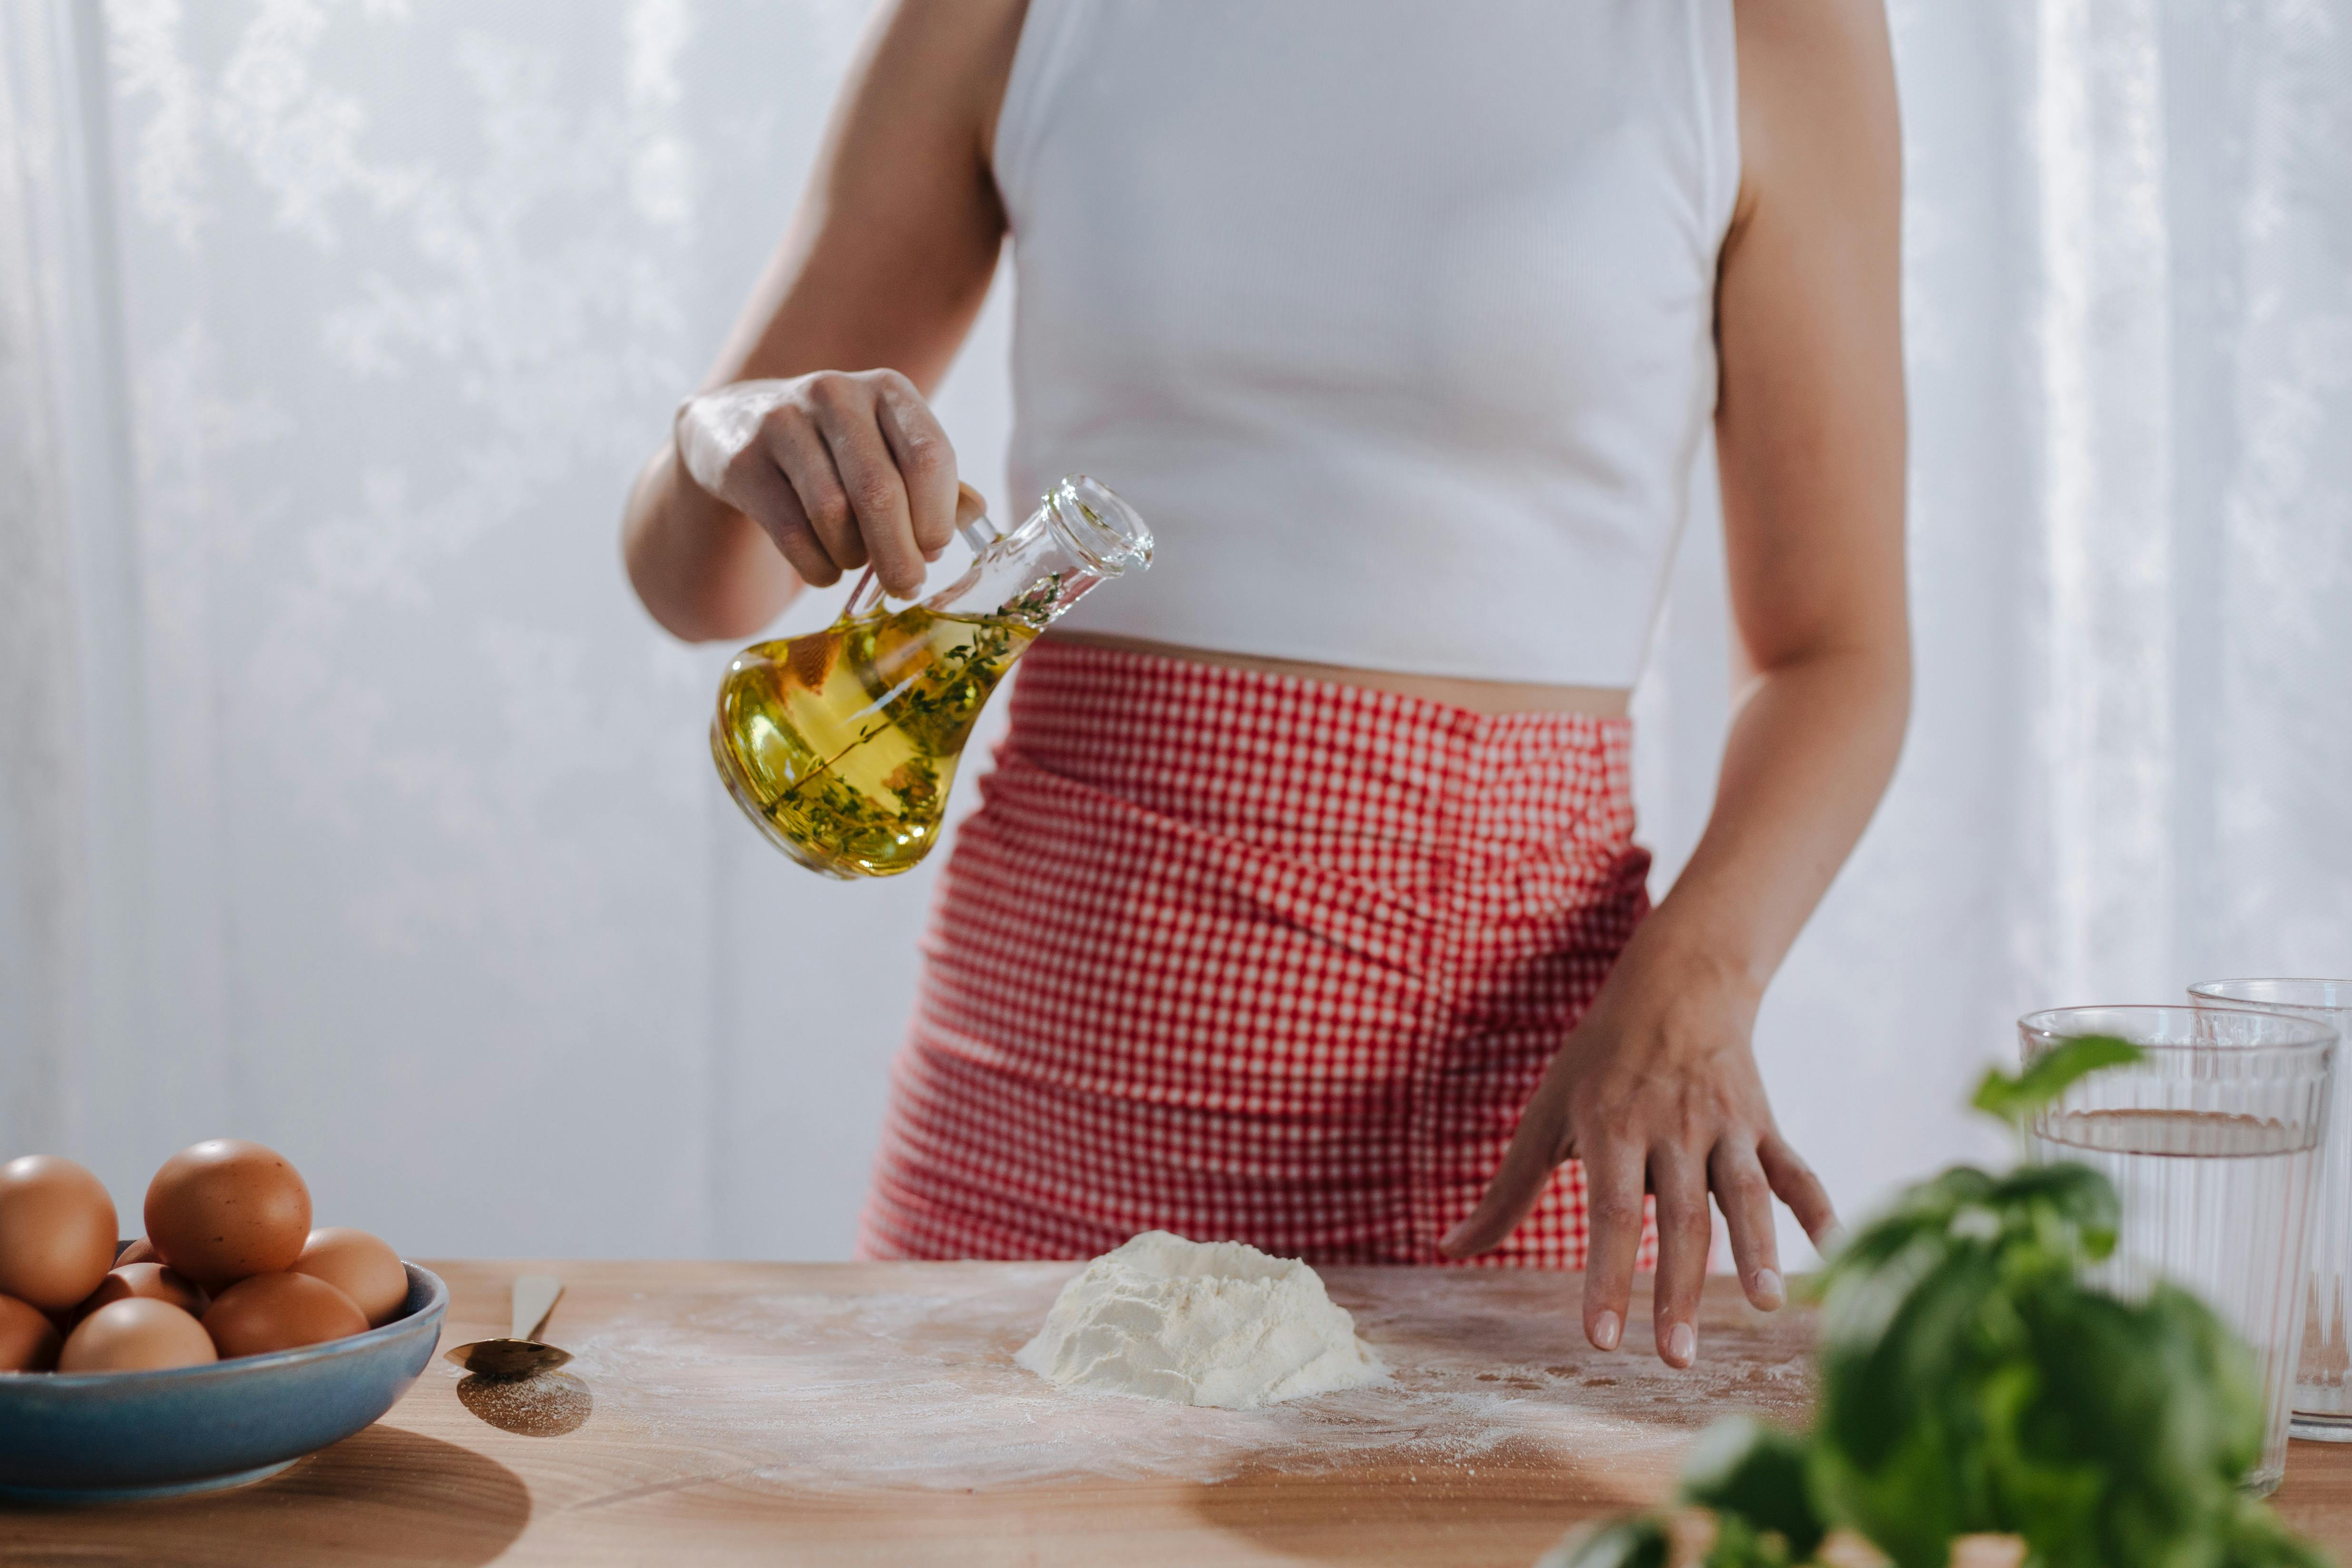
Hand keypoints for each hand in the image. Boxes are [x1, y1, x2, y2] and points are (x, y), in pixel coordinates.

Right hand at [674, 371, 965, 597]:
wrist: (735, 425)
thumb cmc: (834, 449)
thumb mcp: (888, 448)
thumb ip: (934, 481)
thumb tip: (976, 514)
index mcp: (887, 389)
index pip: (929, 455)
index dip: (937, 516)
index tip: (933, 550)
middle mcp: (835, 394)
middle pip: (880, 490)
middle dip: (899, 553)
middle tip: (905, 586)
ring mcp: (783, 422)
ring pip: (833, 514)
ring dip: (853, 557)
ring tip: (856, 562)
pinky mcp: (743, 460)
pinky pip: (791, 533)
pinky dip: (817, 566)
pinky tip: (825, 569)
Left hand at [1438, 948, 1835, 1367]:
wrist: (1675, 983)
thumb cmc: (1597, 1060)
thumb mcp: (1544, 1115)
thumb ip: (1506, 1192)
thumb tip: (1450, 1250)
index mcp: (1613, 1130)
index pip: (1609, 1215)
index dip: (1605, 1277)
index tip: (1601, 1339)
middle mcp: (1673, 1128)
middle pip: (1680, 1218)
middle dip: (1680, 1291)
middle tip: (1677, 1361)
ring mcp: (1725, 1125)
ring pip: (1744, 1195)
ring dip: (1759, 1250)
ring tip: (1766, 1306)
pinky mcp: (1764, 1123)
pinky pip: (1794, 1169)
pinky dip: (1818, 1207)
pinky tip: (1837, 1250)